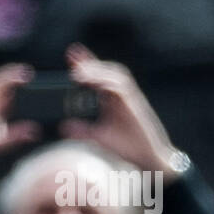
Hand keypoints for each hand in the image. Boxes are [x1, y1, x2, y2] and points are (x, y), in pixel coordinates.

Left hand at [60, 44, 183, 174]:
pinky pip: (122, 88)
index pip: (99, 77)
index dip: (87, 64)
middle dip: (90, 61)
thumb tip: (63, 126)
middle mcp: (123, 97)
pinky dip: (107, 83)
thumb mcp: (100, 138)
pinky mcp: (136, 105)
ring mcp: (131, 99)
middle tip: (72, 53)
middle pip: (108, 70)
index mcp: (114, 101)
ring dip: (98, 69)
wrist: (150, 159)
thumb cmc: (129, 149)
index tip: (71, 55)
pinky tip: (93, 82)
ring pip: (116, 75)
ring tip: (79, 70)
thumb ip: (83, 131)